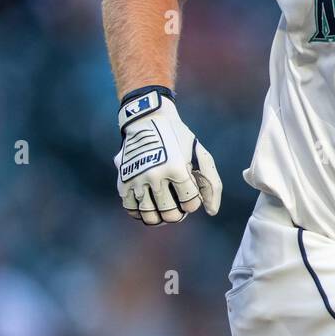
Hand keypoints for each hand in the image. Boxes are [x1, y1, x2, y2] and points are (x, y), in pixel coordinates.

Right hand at [114, 88, 221, 224]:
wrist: (147, 119)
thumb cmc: (178, 138)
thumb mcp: (200, 154)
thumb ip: (211, 183)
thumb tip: (211, 212)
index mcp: (177, 168)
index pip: (190, 204)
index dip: (193, 203)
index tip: (190, 194)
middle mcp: (155, 175)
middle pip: (170, 214)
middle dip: (178, 213)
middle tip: (178, 205)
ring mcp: (136, 179)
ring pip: (149, 215)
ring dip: (160, 216)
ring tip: (164, 208)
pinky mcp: (122, 180)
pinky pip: (131, 209)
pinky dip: (141, 213)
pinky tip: (149, 205)